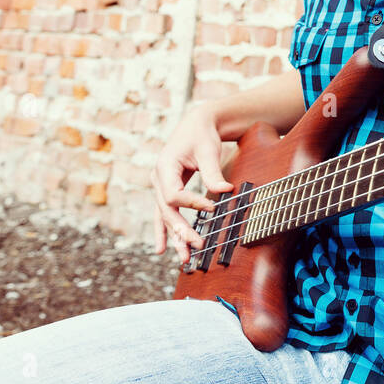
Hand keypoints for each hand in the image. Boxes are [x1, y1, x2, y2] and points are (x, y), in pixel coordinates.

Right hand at [150, 103, 233, 263]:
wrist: (196, 125)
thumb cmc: (202, 135)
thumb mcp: (208, 150)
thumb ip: (213, 172)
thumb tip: (225, 191)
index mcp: (164, 166)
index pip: (174, 195)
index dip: (192, 204)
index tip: (212, 208)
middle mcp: (157, 178)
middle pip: (167, 210)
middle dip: (181, 230)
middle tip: (198, 245)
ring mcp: (160, 186)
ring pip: (164, 216)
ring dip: (174, 237)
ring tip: (184, 258)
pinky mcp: (167, 191)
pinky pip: (163, 214)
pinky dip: (164, 231)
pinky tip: (163, 249)